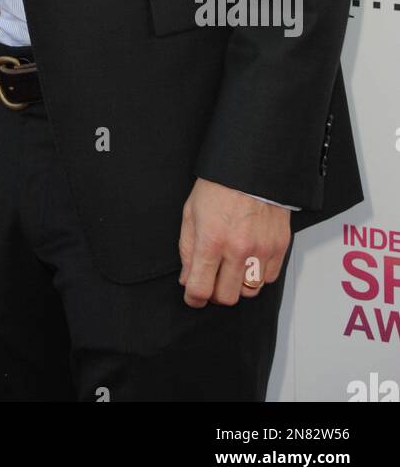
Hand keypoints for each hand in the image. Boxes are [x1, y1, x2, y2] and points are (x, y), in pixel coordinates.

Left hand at [177, 178, 290, 307]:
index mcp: (211, 241)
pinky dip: (258, 275)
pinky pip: (269, 278)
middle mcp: (237, 250)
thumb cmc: (219, 187)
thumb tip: (187, 278)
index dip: (194, 298)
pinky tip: (249, 259)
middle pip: (227, 297)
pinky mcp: (279, 247)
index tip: (193, 297)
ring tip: (232, 266)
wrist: (251, 167)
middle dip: (215, 293)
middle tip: (212, 280)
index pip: (201, 288)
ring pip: (249, 292)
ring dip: (238, 284)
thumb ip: (187, 250)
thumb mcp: (191, 213)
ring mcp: (261, 250)